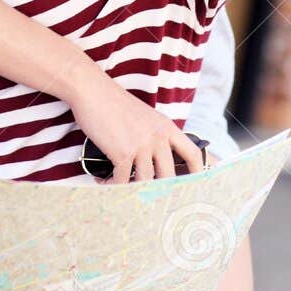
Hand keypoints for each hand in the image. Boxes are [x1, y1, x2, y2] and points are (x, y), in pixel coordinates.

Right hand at [70, 74, 205, 183]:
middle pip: (169, 175)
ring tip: (119, 186)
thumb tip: (156, 159)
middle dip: (160, 190)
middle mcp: (158, 138)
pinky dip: (111, 184)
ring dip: (131, 188)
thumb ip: (155, 135)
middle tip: (150, 199)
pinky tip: (104, 180)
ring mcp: (142, 145)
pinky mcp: (122, 152)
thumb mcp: (145, 116)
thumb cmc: (115, 104)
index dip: (197, 171)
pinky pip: (121, 180)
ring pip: (145, 181)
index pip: (191, 153)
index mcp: (167, 128)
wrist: (93, 91)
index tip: (197, 185)